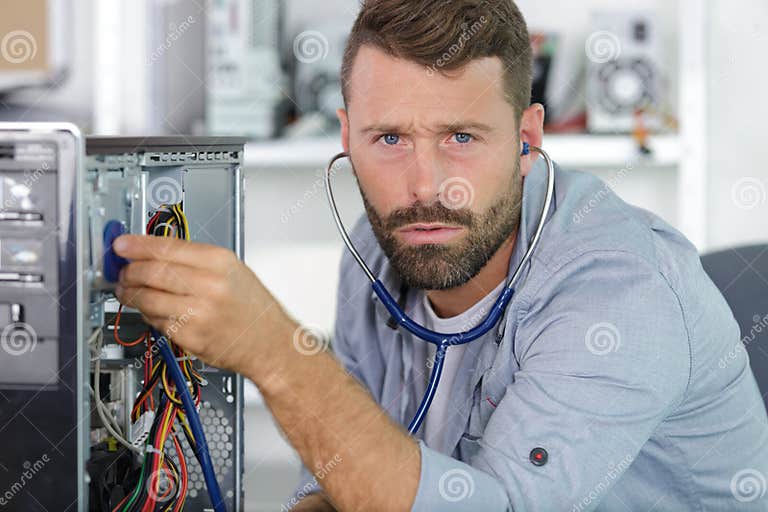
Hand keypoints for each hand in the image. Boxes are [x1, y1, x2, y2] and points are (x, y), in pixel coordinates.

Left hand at [112, 234, 296, 379]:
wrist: (270, 343)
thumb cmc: (252, 308)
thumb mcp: (232, 270)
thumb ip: (195, 259)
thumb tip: (154, 251)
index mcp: (220, 262)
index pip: (166, 247)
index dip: (137, 245)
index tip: (121, 245)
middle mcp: (209, 285)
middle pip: (151, 271)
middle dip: (128, 271)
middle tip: (122, 271)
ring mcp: (199, 312)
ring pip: (147, 298)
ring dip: (130, 294)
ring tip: (129, 292)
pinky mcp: (190, 336)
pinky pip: (156, 321)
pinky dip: (148, 314)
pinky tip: (152, 310)